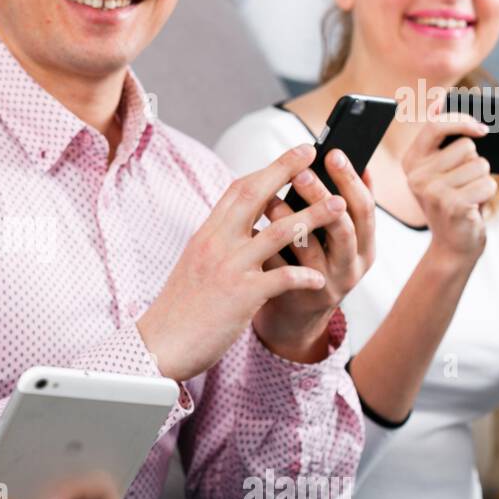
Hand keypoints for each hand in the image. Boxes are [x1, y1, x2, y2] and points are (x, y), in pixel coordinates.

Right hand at [137, 143, 346, 380]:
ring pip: (276, 232)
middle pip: (254, 196)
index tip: (291, 156)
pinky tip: (318, 280)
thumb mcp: (195, 265)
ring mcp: (228, 268)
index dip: (266, 170)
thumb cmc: (180, 309)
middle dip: (286, 171)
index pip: (237, 190)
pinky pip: (281, 278)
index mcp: (206, 235)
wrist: (159, 344)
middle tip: (314, 154)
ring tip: (339, 205)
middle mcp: (216, 244)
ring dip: (312, 216)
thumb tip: (244, 227)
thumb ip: (219, 243)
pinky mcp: (240, 296)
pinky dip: (303, 276)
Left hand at [253, 145, 375, 360]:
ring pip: (311, 249)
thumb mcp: (341, 240)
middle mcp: (351, 267)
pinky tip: (254, 229)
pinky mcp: (298, 298)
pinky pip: (281, 269)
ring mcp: (326, 285)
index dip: (350, 181)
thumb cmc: (317, 264)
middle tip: (300, 172)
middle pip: (343, 228)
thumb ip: (346, 208)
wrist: (298, 316)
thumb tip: (360, 165)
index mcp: (365, 246)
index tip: (332, 153)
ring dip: (291, 220)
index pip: (365, 208)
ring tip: (271, 198)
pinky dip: (269, 247)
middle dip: (322, 197)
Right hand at [402, 113, 494, 261]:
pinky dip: (488, 194)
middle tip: (462, 185)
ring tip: (468, 196)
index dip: (461, 121)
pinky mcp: (452, 205)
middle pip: (466, 147)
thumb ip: (440, 136)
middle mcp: (416, 176)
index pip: (435, 125)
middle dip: (475, 163)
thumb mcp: (440, 169)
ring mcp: (432, 191)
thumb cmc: (452, 201)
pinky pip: (487, 183)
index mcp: (411, 162)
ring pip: (480, 165)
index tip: (481, 130)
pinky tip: (474, 207)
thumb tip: (437, 101)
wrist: (453, 245)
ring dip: (482, 180)